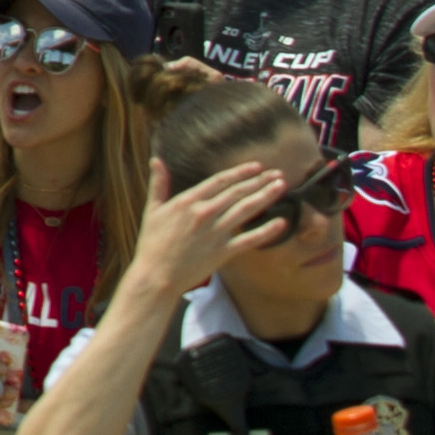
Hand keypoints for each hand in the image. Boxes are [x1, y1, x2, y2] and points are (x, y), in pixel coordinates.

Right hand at [131, 157, 293, 303]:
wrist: (156, 274)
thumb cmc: (152, 242)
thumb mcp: (152, 209)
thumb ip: (158, 184)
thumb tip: (156, 159)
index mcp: (187, 201)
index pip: (219, 181)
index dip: (240, 172)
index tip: (257, 166)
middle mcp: (204, 213)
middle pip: (237, 192)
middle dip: (260, 181)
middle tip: (278, 174)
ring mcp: (215, 233)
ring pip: (246, 210)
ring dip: (266, 197)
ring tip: (282, 187)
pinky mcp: (223, 252)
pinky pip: (250, 239)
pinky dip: (267, 231)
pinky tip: (282, 223)